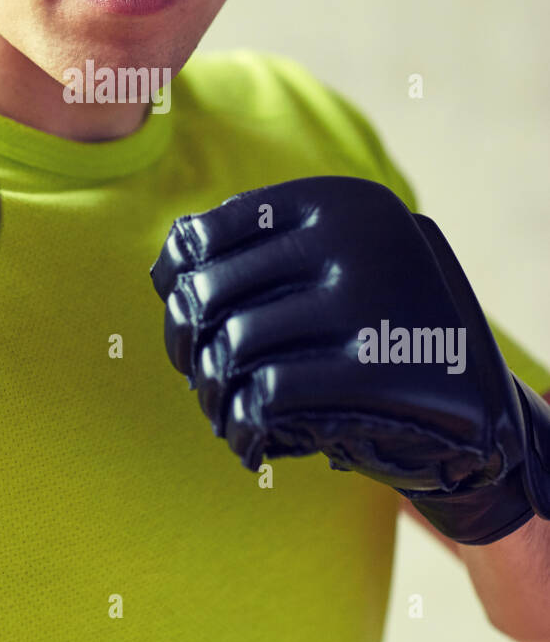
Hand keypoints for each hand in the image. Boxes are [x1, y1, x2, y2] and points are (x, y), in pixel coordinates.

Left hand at [150, 175, 549, 544]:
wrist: (474, 410)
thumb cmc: (375, 332)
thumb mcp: (333, 267)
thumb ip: (260, 252)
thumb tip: (168, 267)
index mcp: (341, 202)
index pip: (206, 233)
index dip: (175, 284)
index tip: (186, 321)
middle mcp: (357, 239)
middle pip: (210, 293)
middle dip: (187, 346)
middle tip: (199, 376)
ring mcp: (371, 302)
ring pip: (232, 347)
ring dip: (211, 392)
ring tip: (222, 410)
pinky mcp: (379, 371)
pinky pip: (267, 394)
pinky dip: (241, 423)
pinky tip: (249, 439)